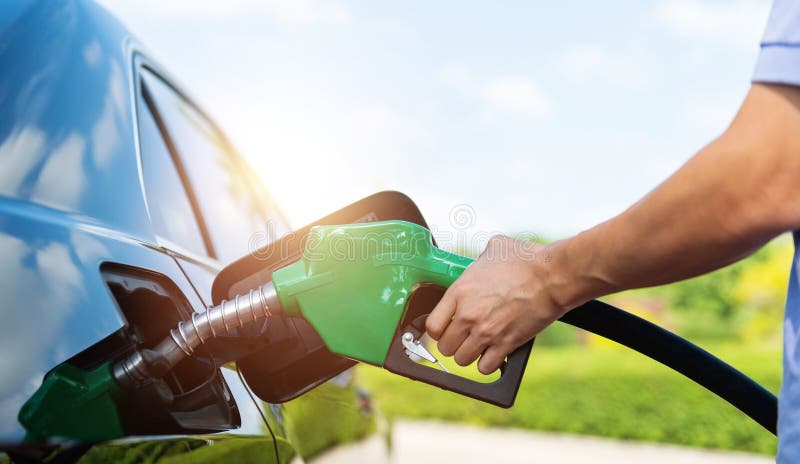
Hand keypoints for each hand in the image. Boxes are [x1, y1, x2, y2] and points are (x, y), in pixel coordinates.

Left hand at [425, 235, 569, 373]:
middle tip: (465, 337)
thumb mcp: (495, 248)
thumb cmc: (526, 260)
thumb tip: (482, 262)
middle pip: (445, 347)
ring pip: (462, 360)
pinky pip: (484, 368)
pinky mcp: (505, 344)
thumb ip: (480, 260)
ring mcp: (486, 332)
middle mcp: (468, 315)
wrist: (552, 277)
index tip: (446, 328)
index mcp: (460, 291)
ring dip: (469, 354)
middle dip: (454, 344)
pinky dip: (488, 363)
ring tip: (479, 345)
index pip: (433, 326)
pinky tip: (494, 352)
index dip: (439, 330)